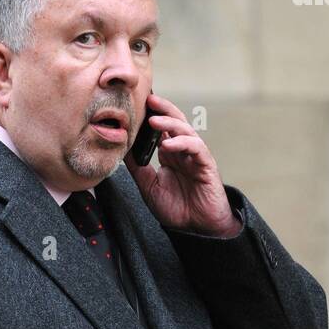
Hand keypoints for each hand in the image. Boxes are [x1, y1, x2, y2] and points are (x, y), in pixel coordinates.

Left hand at [125, 92, 240, 236]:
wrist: (197, 229)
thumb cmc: (177, 208)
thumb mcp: (149, 186)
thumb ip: (138, 167)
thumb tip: (122, 148)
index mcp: (170, 154)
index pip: (162, 128)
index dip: (152, 115)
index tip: (137, 105)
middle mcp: (183, 151)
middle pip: (175, 121)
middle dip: (163, 109)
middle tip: (148, 99)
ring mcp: (196, 156)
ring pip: (185, 130)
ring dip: (169, 123)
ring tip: (153, 121)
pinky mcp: (206, 165)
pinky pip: (196, 148)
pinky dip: (182, 143)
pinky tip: (168, 145)